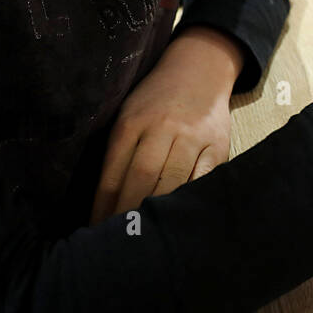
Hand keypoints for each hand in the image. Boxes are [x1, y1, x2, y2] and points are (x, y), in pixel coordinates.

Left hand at [92, 27, 241, 222]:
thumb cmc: (157, 100)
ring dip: (156, 213)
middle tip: (118, 242)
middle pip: (141, 179)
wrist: (200, 70)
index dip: (102, 207)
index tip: (95, 231)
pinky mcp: (217, 147)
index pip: (113, 173)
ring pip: (171, 183)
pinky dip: (188, 201)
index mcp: (133, 122)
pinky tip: (178, 219)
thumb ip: (119, 151)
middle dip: (127, 214)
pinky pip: (202, 180)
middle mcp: (163, 127)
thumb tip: (104, 203)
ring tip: (145, 237)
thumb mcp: (129, 114)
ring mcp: (193, 137)